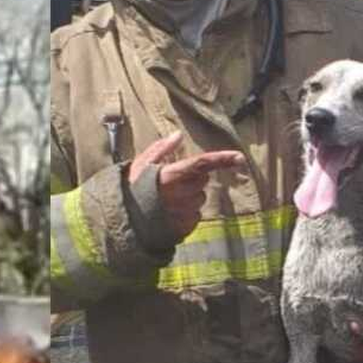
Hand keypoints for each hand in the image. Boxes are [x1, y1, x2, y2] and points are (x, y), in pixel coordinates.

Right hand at [129, 132, 245, 239]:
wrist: (123, 224)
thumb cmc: (130, 192)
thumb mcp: (139, 166)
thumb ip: (160, 149)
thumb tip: (178, 135)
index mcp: (170, 177)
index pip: (201, 164)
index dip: (222, 159)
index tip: (239, 157)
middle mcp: (180, 195)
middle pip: (202, 180)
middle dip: (193, 178)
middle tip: (172, 182)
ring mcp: (184, 212)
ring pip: (200, 199)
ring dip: (190, 196)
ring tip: (167, 200)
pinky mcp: (185, 227)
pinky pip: (195, 215)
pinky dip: (186, 212)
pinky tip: (169, 213)